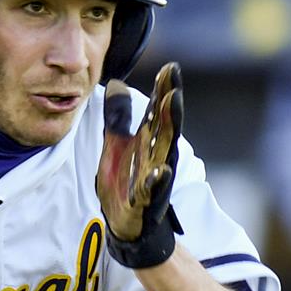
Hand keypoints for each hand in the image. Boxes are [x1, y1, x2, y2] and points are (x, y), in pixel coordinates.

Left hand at [97, 62, 184, 268]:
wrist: (125, 223)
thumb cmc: (126, 181)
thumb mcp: (117, 143)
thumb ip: (118, 116)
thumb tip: (116, 82)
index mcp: (149, 142)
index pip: (158, 111)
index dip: (164, 89)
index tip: (171, 66)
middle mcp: (156, 156)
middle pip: (166, 126)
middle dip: (171, 104)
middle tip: (174, 81)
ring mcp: (153, 178)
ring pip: (165, 152)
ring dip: (170, 130)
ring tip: (173, 106)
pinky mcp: (145, 201)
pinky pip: (153, 189)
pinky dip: (158, 180)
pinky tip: (161, 169)